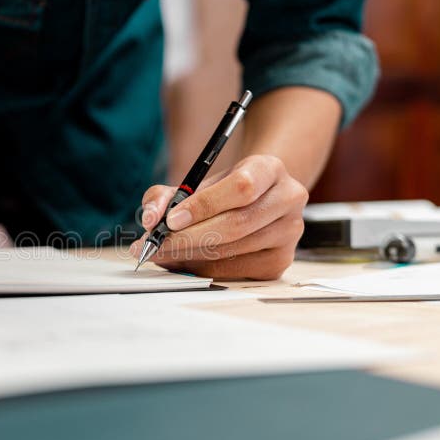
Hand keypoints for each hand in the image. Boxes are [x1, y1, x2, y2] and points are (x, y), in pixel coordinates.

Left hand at [131, 155, 308, 279]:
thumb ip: (166, 195)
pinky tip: (184, 262)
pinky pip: (237, 271)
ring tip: (163, 254)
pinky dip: (205, 268)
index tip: (171, 220)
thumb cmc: (223, 191)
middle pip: (236, 224)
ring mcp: (289, 232)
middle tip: (155, 245)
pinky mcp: (280, 261)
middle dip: (188, 238)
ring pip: (234, 251)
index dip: (204, 205)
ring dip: (191, 256)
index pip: (241, 187)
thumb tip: (151, 218)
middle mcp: (288, 198)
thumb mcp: (197, 182)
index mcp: (269, 168)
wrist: (259, 199)